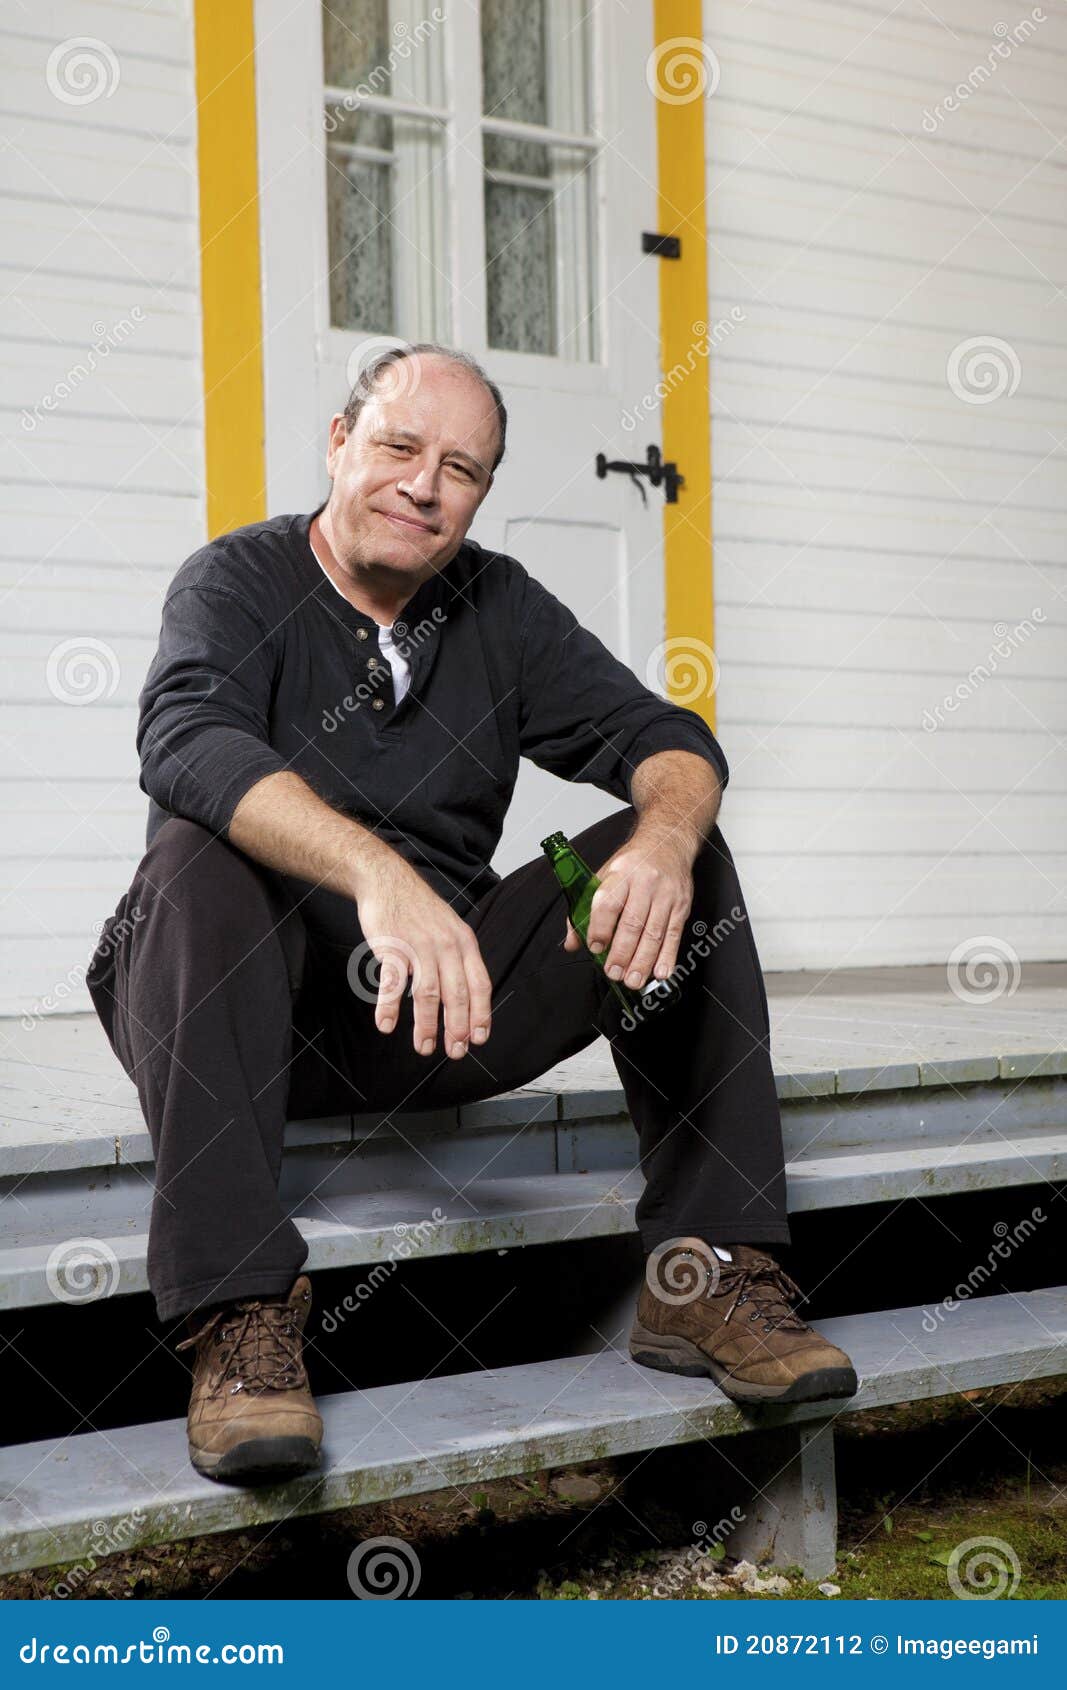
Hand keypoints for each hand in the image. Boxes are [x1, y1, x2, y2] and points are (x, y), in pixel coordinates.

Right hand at [352, 852, 491, 1059]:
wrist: (388, 880)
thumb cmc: (418, 911)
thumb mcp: (450, 930)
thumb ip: (459, 961)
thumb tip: (466, 999)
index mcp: (464, 943)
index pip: (480, 985)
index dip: (481, 1014)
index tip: (478, 1039)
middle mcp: (446, 945)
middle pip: (456, 994)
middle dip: (456, 1027)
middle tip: (454, 1052)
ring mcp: (419, 945)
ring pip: (427, 993)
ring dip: (426, 1025)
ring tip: (424, 1047)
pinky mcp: (392, 945)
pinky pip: (392, 982)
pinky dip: (389, 1006)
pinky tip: (386, 1026)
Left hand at [563, 829, 693, 990]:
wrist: (669, 843)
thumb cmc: (633, 862)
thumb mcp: (604, 875)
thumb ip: (586, 908)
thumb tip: (573, 942)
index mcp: (622, 873)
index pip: (609, 902)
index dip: (601, 927)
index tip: (594, 946)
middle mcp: (646, 883)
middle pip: (633, 923)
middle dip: (622, 953)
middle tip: (613, 973)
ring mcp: (666, 896)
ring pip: (654, 934)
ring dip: (643, 961)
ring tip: (632, 980)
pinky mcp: (681, 907)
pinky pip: (674, 936)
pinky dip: (667, 957)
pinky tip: (659, 973)